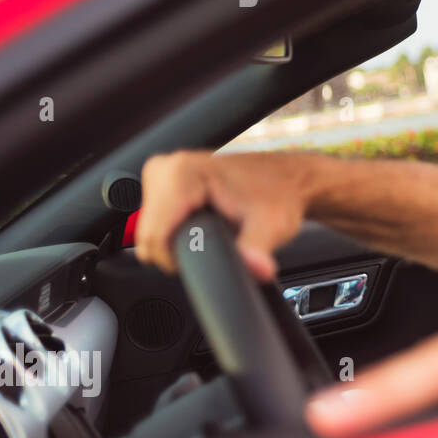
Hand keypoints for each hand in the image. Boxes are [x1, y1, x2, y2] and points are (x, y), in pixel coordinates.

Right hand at [136, 151, 316, 280]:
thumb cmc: (280, 195)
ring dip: (178, 241)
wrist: (289, 178)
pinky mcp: (164, 180)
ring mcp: (163, 171)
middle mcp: (166, 167)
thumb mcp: (272, 226)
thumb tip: (256, 270)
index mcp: (181, 173)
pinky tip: (204, 223)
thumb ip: (257, 251)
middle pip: (148, 235)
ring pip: (150, 230)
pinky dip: (176, 231)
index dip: (177, 259)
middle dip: (179, 250)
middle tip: (218, 240)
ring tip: (214, 228)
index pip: (154, 235)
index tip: (209, 255)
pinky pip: (156, 221)